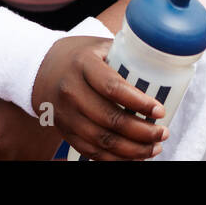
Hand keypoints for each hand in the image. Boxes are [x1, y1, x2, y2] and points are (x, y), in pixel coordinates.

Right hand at [31, 36, 169, 160]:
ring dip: (132, 150)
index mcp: (83, 65)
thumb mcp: (100, 46)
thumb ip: (126, 54)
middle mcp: (71, 91)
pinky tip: (134, 157)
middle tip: (162, 133)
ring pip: (102, 140)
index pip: (113, 88)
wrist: (42, 69)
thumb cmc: (81, 56)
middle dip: (141, 132)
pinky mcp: (65, 131)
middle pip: (110, 119)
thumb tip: (163, 64)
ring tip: (154, 148)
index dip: (139, 102)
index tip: (159, 110)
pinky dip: (115, 159)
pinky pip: (91, 151)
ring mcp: (66, 115)